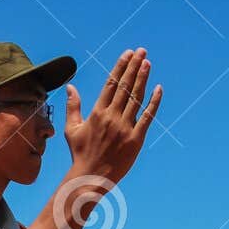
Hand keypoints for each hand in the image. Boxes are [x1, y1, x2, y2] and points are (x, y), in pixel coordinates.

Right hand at [63, 48, 162, 186]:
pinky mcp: (135, 140)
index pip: (111, 84)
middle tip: (142, 51)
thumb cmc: (80, 153)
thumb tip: (70, 87)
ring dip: (143, 79)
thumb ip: (72, 106)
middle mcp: (111, 117)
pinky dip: (154, 102)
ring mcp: (124, 128)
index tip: (128, 54)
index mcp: (97, 112)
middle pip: (125, 86)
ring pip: (136, 98)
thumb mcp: (71, 128)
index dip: (121, 67)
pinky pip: (147, 117)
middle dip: (134, 67)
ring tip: (148, 63)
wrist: (90, 177)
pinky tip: (158, 89)